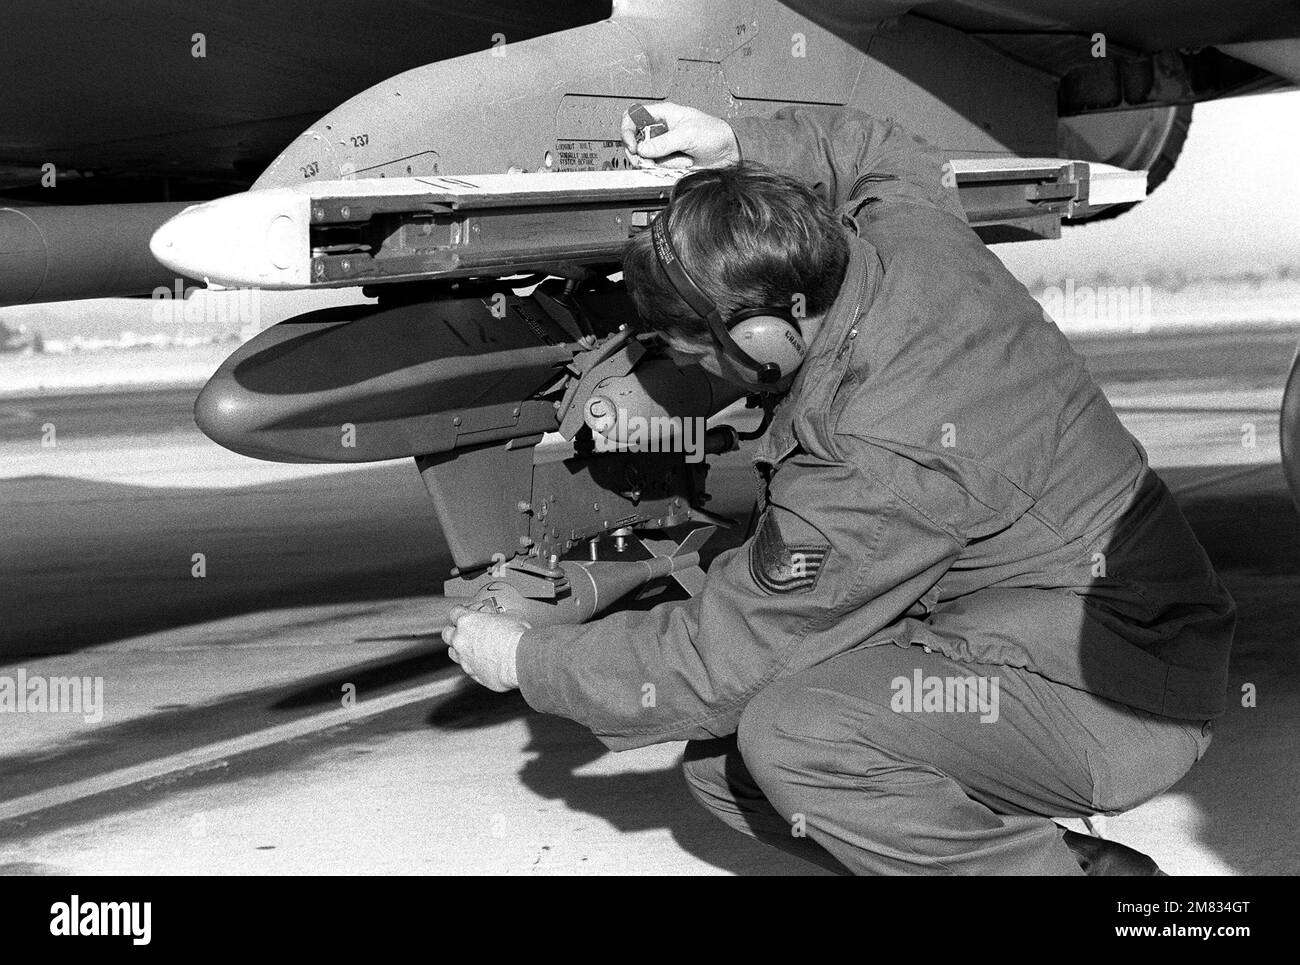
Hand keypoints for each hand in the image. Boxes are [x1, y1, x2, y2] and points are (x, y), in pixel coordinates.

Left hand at [441, 605, 529, 691]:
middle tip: (467, 629)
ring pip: (454, 653)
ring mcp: (465, 660)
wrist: (521, 660)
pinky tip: (486, 662)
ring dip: (460, 649)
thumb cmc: (515, 637)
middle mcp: (461, 641)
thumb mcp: (511, 616)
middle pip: (447, 633)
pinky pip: (470, 668)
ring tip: (474, 647)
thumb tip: (505, 619)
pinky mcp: (475, 675)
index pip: (455, 612)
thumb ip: (500, 617)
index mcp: (467, 622)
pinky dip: (475, 664)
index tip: (466, 611)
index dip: (462, 611)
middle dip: (455, 630)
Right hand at [621, 101, 740, 169]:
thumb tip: (643, 150)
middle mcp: (661, 129)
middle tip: (649, 161)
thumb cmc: (714, 134)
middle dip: (641, 153)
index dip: (627, 131)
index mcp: (663, 114)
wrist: (728, 151)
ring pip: (646, 157)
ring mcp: (664, 145)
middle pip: (635, 140)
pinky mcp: (669, 159)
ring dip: (659, 163)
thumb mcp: (687, 135)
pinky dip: (667, 169)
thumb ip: (663, 143)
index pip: (633, 116)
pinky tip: (681, 164)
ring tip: (679, 160)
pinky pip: (658, 166)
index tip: (633, 145)